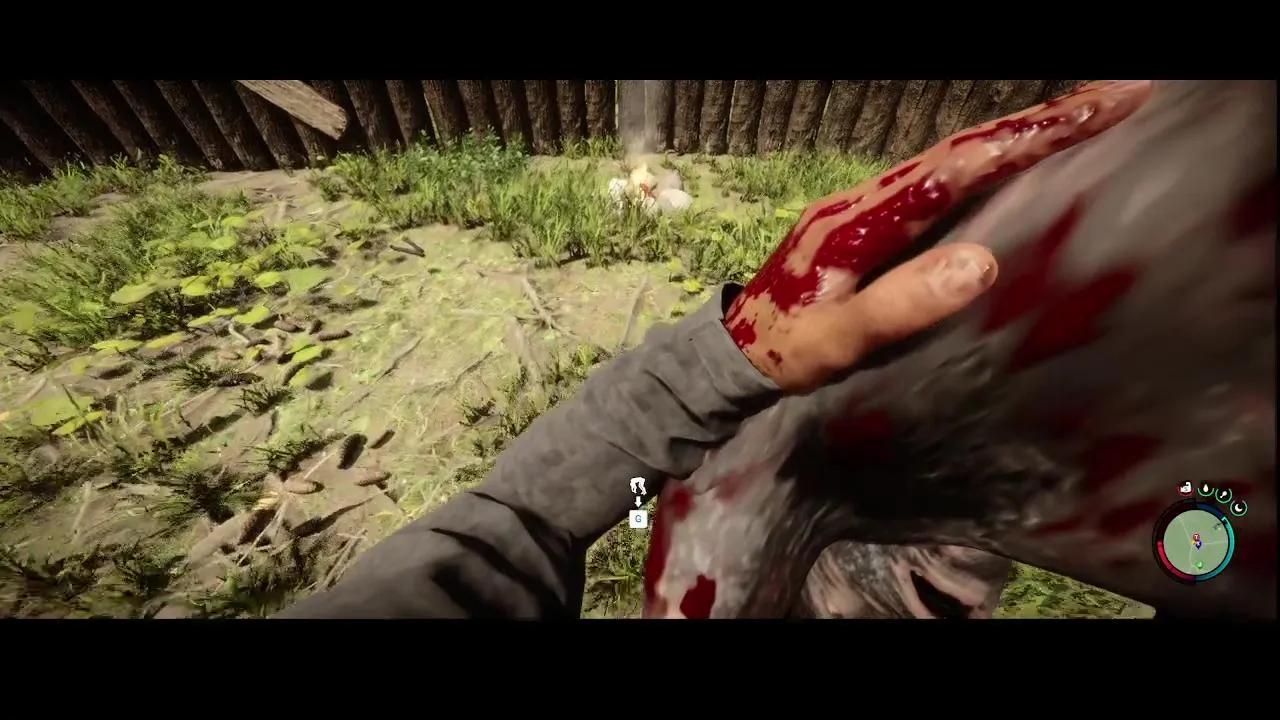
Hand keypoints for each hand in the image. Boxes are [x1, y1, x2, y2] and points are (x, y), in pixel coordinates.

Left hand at [725, 80, 1152, 392]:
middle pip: (968, 147)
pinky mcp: (879, 222)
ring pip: (960, 158)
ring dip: (1023, 136)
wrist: (736, 349)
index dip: (1028, 136)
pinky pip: (948, 181)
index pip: (959, 166)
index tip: (1097, 110)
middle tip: (1123, 97)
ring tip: (1095, 118)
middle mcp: (872, 198)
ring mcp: (874, 206)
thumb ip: (900, 306)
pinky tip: (1026, 165)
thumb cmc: (786, 350)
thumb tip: (981, 263)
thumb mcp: (838, 341)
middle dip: (1044, 120)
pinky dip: (995, 164)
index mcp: (865, 219)